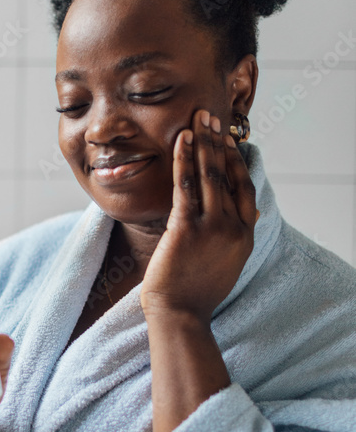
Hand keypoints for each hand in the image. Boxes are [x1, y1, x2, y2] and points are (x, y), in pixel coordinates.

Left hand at [140, 108, 259, 324]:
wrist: (179, 316)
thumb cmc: (195, 291)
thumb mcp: (227, 262)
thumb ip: (237, 234)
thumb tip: (252, 212)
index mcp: (244, 235)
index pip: (244, 188)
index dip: (236, 161)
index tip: (229, 140)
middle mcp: (232, 228)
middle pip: (227, 175)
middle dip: (218, 142)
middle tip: (211, 115)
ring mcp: (211, 228)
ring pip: (209, 176)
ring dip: (203, 142)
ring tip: (198, 117)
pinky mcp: (186, 230)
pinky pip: (185, 187)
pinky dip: (183, 160)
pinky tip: (181, 139)